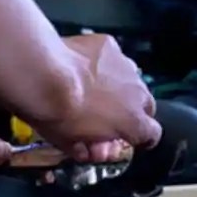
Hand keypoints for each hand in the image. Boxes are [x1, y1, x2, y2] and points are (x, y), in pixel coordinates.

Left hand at [30, 34, 159, 161]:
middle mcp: (138, 92)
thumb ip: (87, 149)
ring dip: (119, 87)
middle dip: (132, 111)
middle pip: (145, 104)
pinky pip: (112, 58)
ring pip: (131, 79)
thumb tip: (88, 150)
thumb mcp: (71, 144)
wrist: (45, 75)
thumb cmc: (58, 114)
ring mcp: (126, 65)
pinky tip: (82, 65)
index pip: (152, 134)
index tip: (128, 139)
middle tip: (109, 114)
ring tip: (94, 88)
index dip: (141, 139)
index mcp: (133, 121)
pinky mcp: (111, 45)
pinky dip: (102, 64)